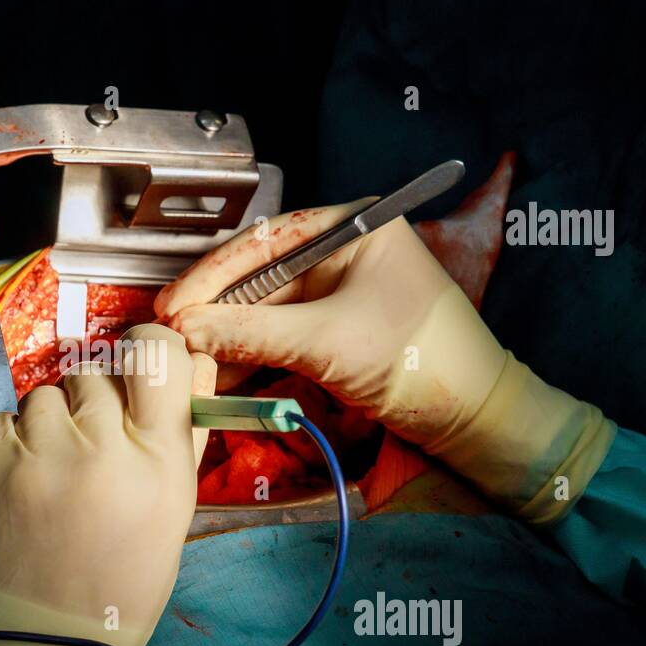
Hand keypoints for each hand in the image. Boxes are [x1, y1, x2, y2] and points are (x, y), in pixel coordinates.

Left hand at [0, 324, 215, 645]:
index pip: (155, 352)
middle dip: (89, 406)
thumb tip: (193, 362)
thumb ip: (180, 438)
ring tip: (45, 484)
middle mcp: (100, 443)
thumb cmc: (114, 593)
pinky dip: (5, 450)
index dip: (143, 354)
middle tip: (83, 459)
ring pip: (42, 395)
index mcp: (159, 461)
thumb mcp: (171, 518)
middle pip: (93, 373)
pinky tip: (12, 496)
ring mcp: (35, 449)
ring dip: (44, 427)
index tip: (133, 375)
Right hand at [157, 203, 613, 524]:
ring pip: (267, 310)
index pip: (265, 240)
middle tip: (170, 331)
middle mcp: (344, 253)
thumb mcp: (325, 341)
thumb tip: (184, 330)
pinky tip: (217, 371)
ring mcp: (340, 294)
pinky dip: (251, 355)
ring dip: (228, 337)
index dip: (214, 274)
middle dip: (216, 309)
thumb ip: (249, 333)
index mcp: (354, 228)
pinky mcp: (338, 332)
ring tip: (186, 357)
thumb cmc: (418, 360)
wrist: (475, 417)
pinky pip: (282, 337)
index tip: (176, 302)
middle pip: (260, 276)